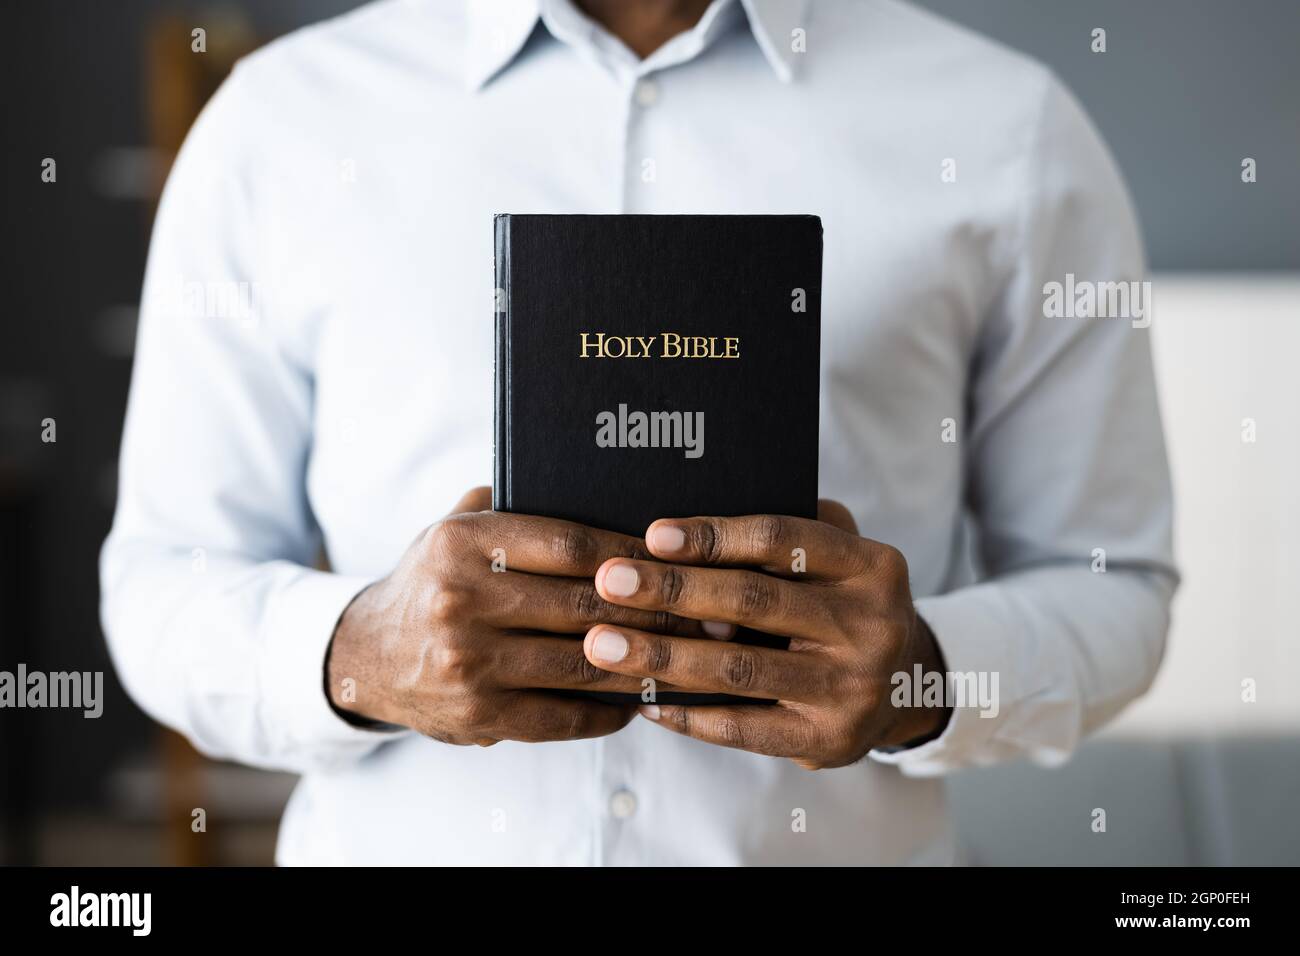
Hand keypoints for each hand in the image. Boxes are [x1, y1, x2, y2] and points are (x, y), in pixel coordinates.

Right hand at [326, 487, 727, 744]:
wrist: (367, 656)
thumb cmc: (433, 580)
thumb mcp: (455, 526)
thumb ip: (515, 505)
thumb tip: (604, 488)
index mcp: (462, 544)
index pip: (570, 543)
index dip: (633, 553)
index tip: (677, 558)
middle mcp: (460, 601)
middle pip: (587, 605)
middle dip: (657, 609)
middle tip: (709, 610)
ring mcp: (470, 665)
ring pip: (586, 663)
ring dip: (646, 661)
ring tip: (689, 653)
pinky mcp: (479, 717)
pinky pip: (566, 716)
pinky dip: (610, 710)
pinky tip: (640, 698)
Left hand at [580, 502, 950, 768]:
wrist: (902, 687)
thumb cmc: (841, 605)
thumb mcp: (837, 557)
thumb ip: (784, 537)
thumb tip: (683, 527)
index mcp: (873, 566)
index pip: (782, 540)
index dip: (713, 537)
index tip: (651, 534)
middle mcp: (871, 625)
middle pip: (753, 601)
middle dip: (672, 590)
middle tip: (609, 582)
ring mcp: (852, 688)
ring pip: (739, 667)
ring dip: (662, 656)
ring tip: (602, 645)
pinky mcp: (829, 740)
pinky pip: (743, 728)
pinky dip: (687, 714)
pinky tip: (642, 700)